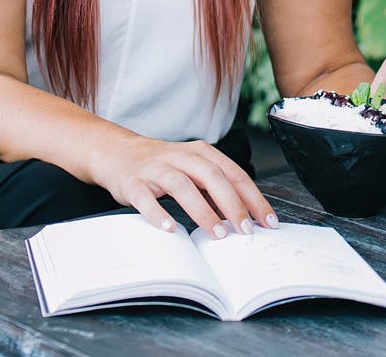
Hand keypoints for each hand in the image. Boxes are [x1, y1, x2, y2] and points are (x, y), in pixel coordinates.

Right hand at [92, 135, 278, 238]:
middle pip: (212, 176)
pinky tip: (170, 229)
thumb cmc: (163, 165)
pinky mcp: (134, 182)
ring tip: (216, 233)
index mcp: (200, 153)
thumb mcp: (193, 169)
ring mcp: (156, 168)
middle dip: (232, 204)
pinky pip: (146, 198)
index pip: (233, 173)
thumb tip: (245, 216)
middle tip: (245, 230)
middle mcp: (180, 157)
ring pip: (182, 185)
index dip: (253, 197)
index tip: (268, 221)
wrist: (118, 152)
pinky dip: (158, 214)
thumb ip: (216, 188)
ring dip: (202, 210)